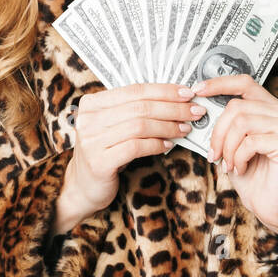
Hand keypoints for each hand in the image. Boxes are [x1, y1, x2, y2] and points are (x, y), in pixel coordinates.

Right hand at [56, 83, 203, 232]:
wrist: (82, 187)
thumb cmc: (105, 153)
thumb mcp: (114, 126)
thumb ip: (135, 111)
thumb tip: (177, 100)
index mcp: (92, 103)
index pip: (135, 90)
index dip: (164, 91)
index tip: (188, 93)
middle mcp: (88, 119)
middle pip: (140, 107)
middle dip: (173, 108)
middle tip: (195, 112)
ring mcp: (91, 141)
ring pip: (140, 126)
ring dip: (168, 126)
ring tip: (185, 129)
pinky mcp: (99, 162)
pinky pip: (135, 147)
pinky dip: (156, 145)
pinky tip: (168, 145)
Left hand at [189, 74, 277, 249]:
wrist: (271, 207)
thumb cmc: (252, 176)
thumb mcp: (232, 145)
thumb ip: (225, 124)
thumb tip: (199, 107)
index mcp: (272, 108)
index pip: (245, 83)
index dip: (220, 83)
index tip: (197, 89)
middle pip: (237, 107)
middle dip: (218, 133)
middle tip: (214, 155)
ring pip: (241, 123)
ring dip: (227, 148)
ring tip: (229, 164)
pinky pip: (250, 142)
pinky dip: (238, 158)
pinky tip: (241, 169)